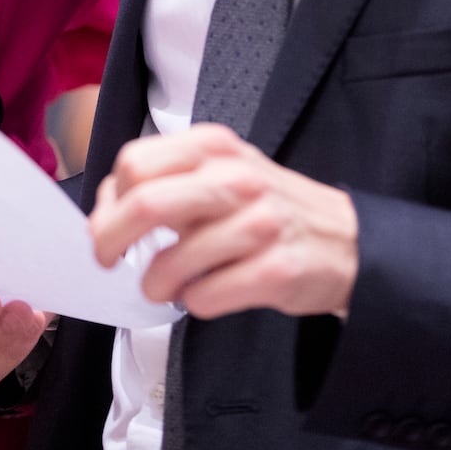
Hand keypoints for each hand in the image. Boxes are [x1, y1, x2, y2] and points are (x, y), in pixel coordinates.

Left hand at [89, 123, 357, 320]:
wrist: (346, 240)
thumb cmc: (268, 208)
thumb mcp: (221, 171)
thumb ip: (167, 181)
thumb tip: (104, 211)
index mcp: (214, 147)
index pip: (135, 164)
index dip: (108, 202)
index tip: (106, 225)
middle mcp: (237, 177)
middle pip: (145, 205)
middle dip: (110, 241)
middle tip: (109, 261)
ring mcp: (260, 223)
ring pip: (171, 263)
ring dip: (155, 285)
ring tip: (166, 286)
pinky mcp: (275, 269)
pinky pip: (205, 297)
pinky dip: (193, 303)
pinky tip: (207, 292)